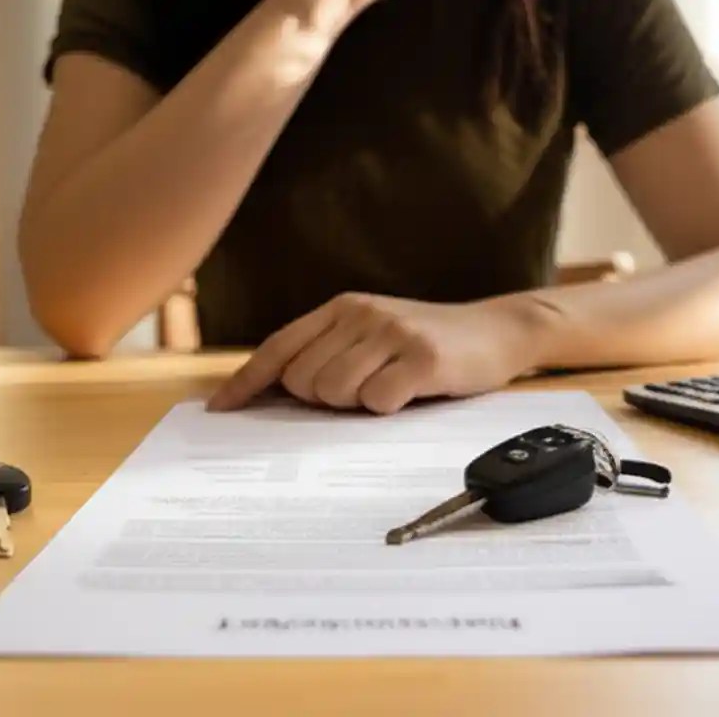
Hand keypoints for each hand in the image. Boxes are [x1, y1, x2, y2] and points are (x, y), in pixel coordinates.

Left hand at [208, 293, 552, 414]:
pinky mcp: (422, 357)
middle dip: (325, 400)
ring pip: (335, 393)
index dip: (246, 382)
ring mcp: (392, 333)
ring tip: (390, 388)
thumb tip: (275, 392)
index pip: (278, 347)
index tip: (220, 410)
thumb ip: (329, 352)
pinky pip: (377, 401)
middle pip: (303, 381)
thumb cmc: (427, 343)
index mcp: (342, 308)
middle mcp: (361, 314)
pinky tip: (411, 392)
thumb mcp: (374, 335)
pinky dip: (389, 409)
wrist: (498, 330)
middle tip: (366, 388)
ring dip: (358, 405)